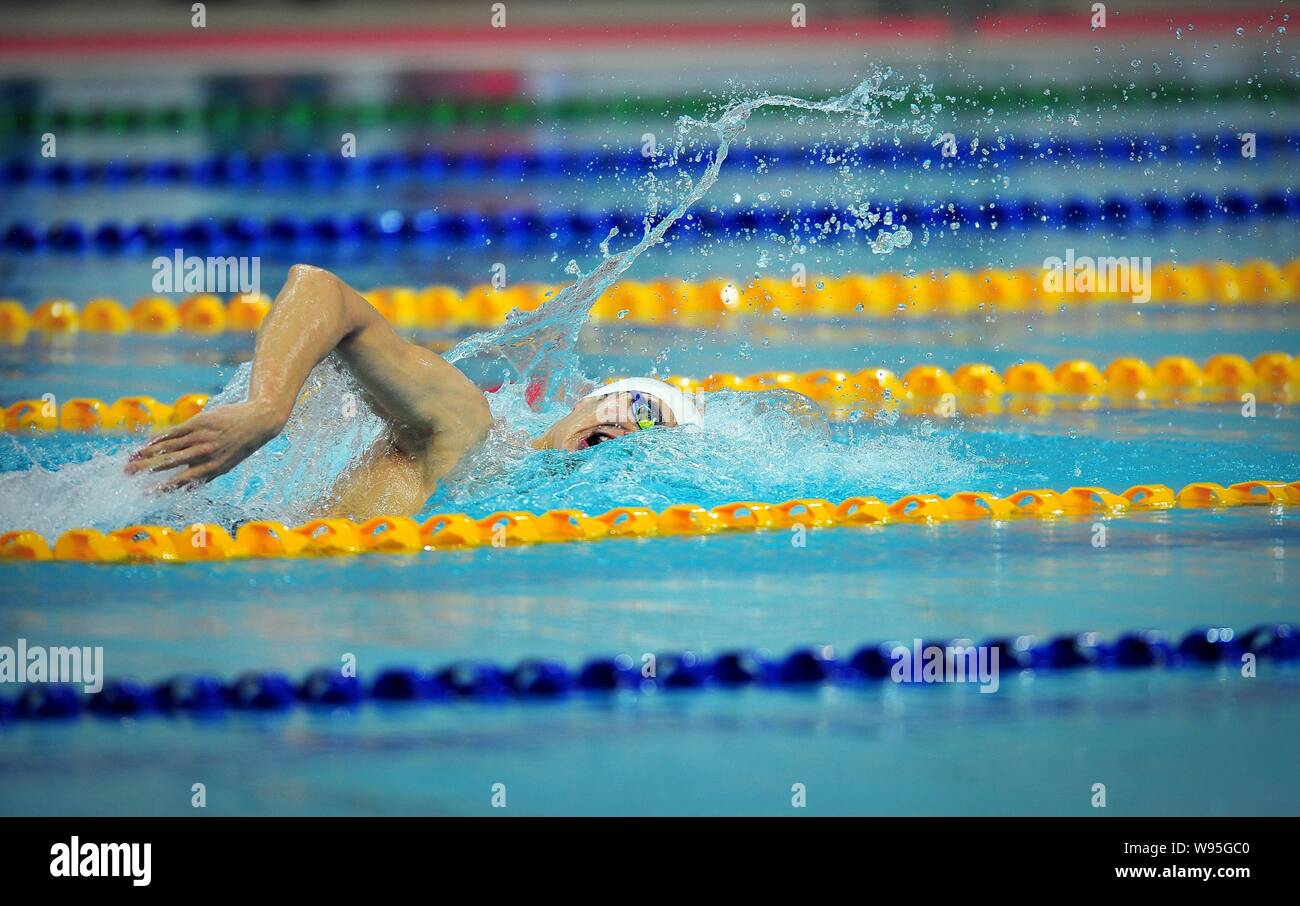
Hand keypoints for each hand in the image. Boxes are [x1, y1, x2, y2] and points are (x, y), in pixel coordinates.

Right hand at [126, 400, 284, 490]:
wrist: (257, 422)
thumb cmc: (239, 447)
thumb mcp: (226, 465)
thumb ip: (205, 475)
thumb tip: (185, 488)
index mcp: (213, 469)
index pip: (182, 480)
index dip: (162, 487)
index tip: (145, 492)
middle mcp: (206, 454)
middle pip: (169, 463)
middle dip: (146, 469)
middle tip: (127, 473)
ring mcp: (201, 437)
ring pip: (168, 446)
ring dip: (147, 453)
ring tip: (131, 459)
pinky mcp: (199, 422)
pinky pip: (174, 432)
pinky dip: (158, 438)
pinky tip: (146, 444)